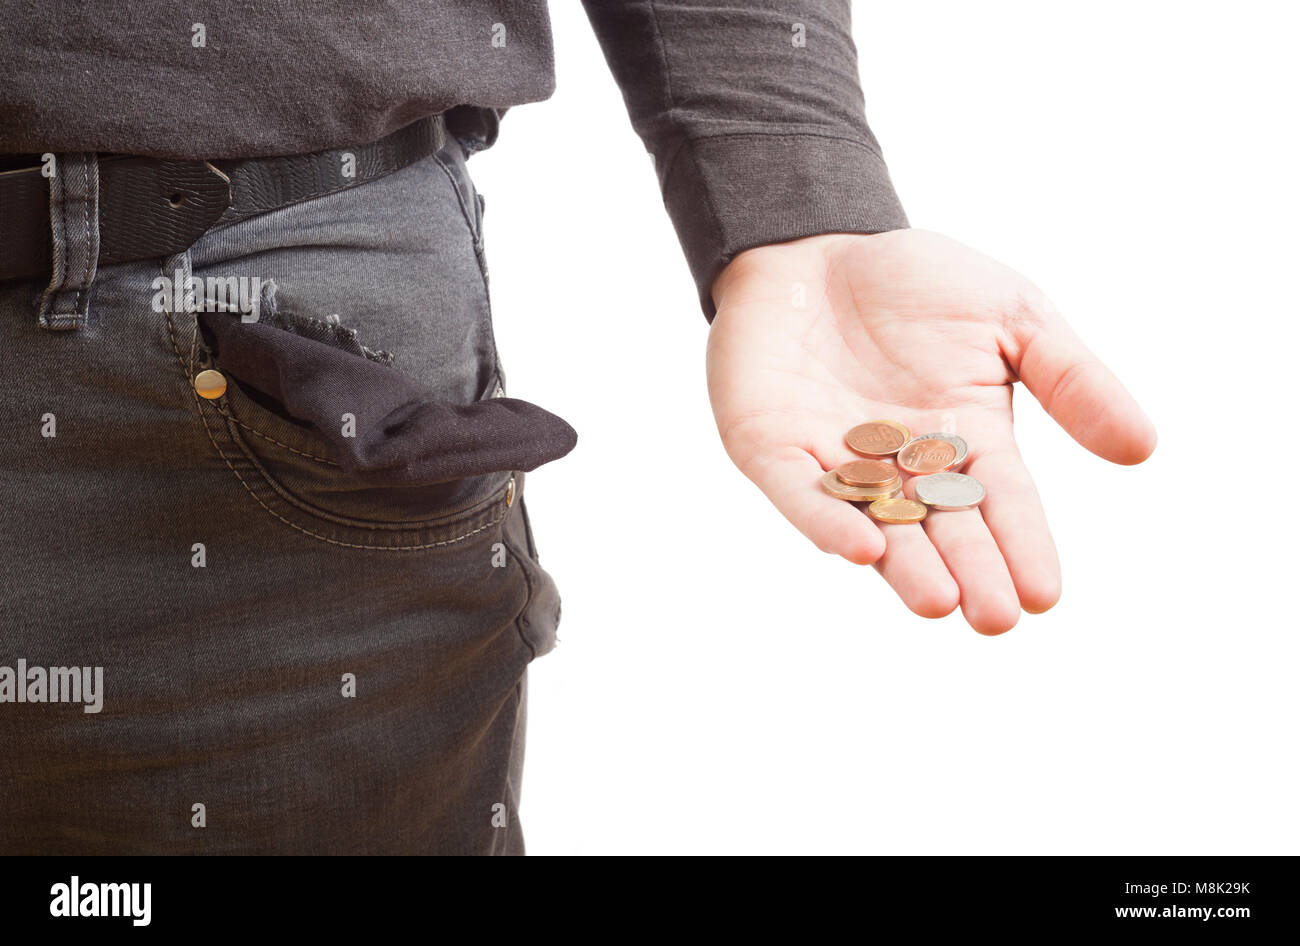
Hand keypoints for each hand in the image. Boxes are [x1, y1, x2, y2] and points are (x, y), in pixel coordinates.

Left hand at [707, 229, 1155, 633]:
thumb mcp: (1013, 318)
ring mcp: (835, 460)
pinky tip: (858, 549)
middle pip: (941, 527)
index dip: (1022, 547)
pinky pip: (800, 492)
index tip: (1045, 595)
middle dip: (968, 571)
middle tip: (995, 618)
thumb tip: (1142, 448)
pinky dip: (827, 520)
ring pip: (875, 523)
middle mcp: (902, 465)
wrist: (816, 243)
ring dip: (905, 564)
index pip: (1001, 504)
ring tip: (939, 603)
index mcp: (964, 440)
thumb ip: (1070, 380)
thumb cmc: (917, 281)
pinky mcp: (773, 448)